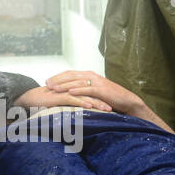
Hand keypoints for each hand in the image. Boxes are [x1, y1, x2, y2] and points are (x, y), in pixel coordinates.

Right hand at [13, 85, 112, 111]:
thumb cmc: (43, 103)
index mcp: (72, 90)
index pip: (90, 94)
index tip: (112, 106)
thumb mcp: (60, 105)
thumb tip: (79, 115)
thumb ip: (70, 106)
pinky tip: (91, 107)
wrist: (29, 99)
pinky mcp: (59, 96)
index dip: (101, 99)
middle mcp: (70, 89)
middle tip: (115, 108)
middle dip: (103, 101)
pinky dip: (83, 103)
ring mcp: (65, 92)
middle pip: (91, 94)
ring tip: (108, 110)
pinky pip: (73, 99)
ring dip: (97, 103)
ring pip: (85, 97)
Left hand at [45, 70, 170, 130]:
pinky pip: (88, 89)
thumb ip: (84, 92)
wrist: (127, 101)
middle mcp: (92, 76)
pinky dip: (78, 90)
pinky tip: (70, 92)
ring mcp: (97, 82)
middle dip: (58, 79)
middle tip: (46, 84)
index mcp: (89, 76)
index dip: (58, 77)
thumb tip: (71, 96)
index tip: (47, 81)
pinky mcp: (102, 89)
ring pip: (77, 81)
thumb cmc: (110, 99)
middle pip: (71, 76)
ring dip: (64, 84)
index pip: (70, 74)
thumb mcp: (94, 94)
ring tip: (54, 88)